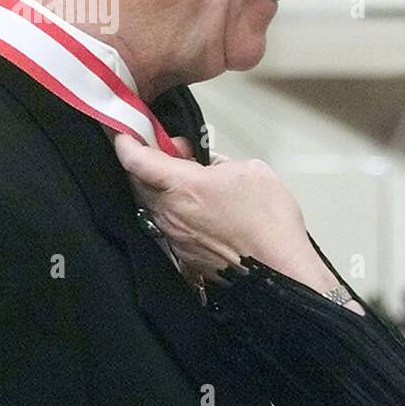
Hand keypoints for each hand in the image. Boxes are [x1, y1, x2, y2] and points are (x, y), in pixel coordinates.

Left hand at [113, 134, 340, 296]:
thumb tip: (208, 165)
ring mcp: (173, 237)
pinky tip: (202, 211)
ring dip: (165, 190)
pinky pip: (169, 226)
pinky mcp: (183, 256)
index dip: (126, 141)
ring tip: (195, 184)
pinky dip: (178, 212)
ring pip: (154, 205)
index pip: (135, 160)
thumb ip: (221, 162)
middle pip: (139, 183)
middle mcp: (169, 213)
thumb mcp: (251, 171)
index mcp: (182, 186)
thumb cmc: (267, 220)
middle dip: (151, 163)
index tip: (127, 132)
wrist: (277, 273)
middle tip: (177, 153)